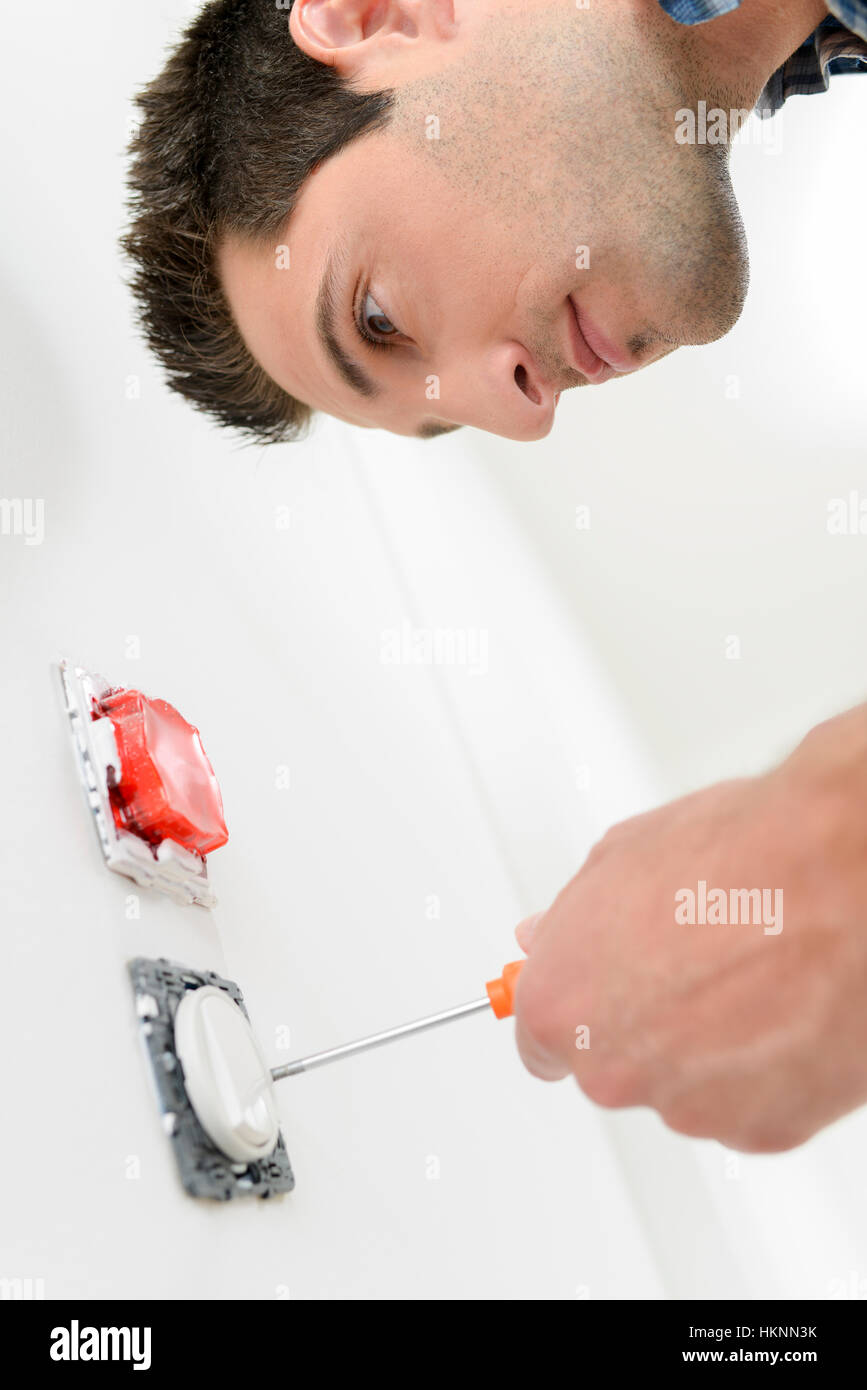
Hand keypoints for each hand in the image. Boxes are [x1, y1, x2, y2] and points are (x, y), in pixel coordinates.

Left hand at [513, 704, 866, 1151]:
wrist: (837, 879)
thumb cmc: (739, 857)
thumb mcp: (622, 858)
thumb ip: (572, 917)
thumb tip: (546, 938)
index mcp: (562, 1004)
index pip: (539, 1042)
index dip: (578, 1008)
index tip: (595, 998)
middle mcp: (614, 1069)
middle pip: (611, 1066)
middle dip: (643, 1024)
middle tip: (692, 965)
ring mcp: (688, 1106)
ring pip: (683, 1088)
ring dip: (707, 1049)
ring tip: (751, 976)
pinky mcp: (762, 1130)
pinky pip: (747, 1105)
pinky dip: (764, 1071)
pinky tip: (784, 1009)